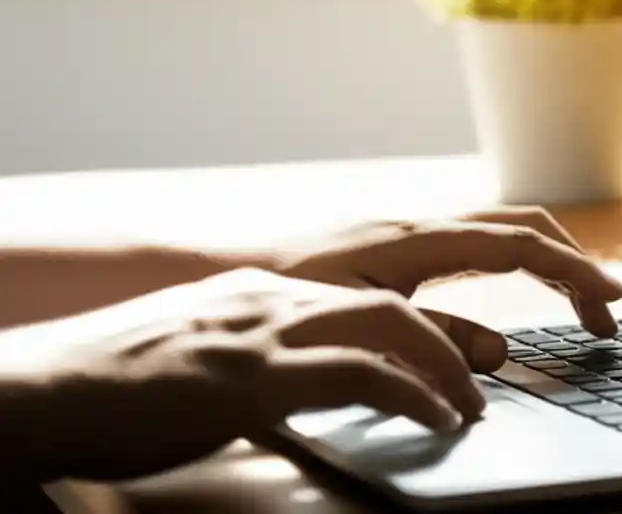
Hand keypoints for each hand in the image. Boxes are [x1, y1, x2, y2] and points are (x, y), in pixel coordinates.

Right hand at [0, 268, 490, 481]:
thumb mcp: (206, 359)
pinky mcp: (252, 376)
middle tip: (484, 372)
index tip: (458, 345)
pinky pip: (359, 374)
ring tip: (471, 407)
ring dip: (444, 365)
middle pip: (390, 299)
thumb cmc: (119, 385)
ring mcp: (262, 331)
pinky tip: (434, 420)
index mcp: (263, 293)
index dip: (420, 316)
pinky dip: (409, 395)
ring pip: (388, 324)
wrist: (45, 385)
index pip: (364, 292)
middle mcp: (271, 298)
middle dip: (450, 332)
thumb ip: (264, 361)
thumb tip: (309, 383)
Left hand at [275, 207, 621, 355]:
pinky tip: (518, 302)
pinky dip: (518, 271)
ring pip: (505, 234)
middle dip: (574, 265)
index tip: (612, 301)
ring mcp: (416, 233)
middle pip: (524, 227)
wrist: (225, 269)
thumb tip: (500, 354)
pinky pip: (480, 249)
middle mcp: (425, 227)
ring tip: (579, 309)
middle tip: (606, 312)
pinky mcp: (405, 248)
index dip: (573, 270)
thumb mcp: (362, 324)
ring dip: (550, 267)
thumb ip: (432, 338)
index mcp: (420, 240)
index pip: (519, 244)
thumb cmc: (284, 295)